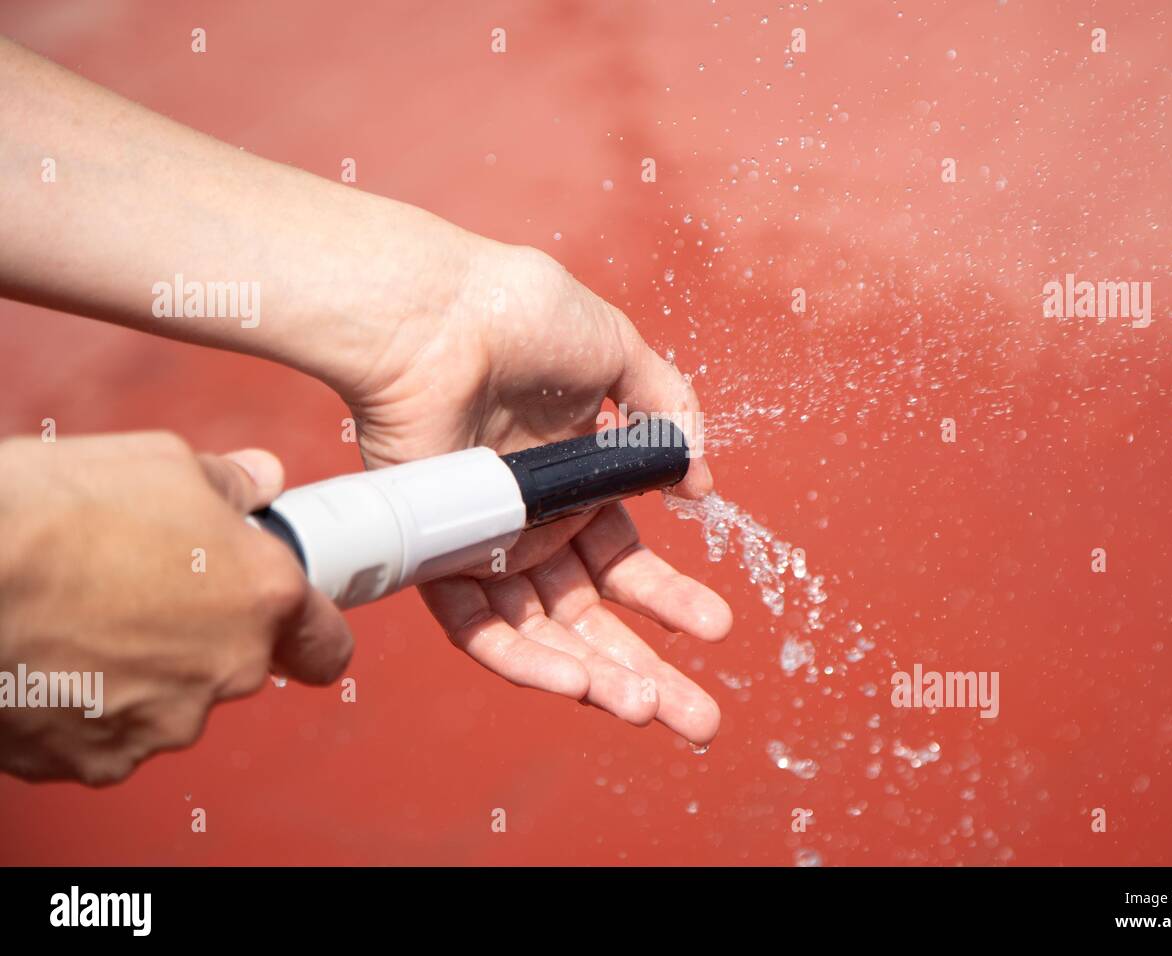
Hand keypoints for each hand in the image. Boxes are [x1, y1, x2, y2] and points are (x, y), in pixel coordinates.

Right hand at [0, 433, 351, 784]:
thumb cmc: (56, 512)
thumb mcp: (163, 462)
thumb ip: (231, 484)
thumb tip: (261, 481)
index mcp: (263, 597)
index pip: (327, 644)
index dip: (309, 628)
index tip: (289, 619)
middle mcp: (229, 670)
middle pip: (240, 666)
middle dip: (207, 634)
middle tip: (146, 589)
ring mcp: (165, 724)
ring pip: (174, 702)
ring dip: (146, 672)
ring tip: (86, 619)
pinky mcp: (99, 759)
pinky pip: (111, 736)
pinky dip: (91, 708)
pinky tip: (56, 660)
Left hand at [333, 238, 732, 744]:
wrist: (439, 315)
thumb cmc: (524, 319)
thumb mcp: (619, 352)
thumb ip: (670, 411)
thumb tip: (702, 483)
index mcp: (579, 484)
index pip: (627, 563)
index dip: (671, 600)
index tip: (717, 627)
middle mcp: (537, 524)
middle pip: (595, 616)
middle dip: (649, 670)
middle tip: (700, 719)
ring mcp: (490, 544)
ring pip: (548, 633)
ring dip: (598, 678)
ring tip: (649, 711)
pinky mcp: (442, 555)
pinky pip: (484, 626)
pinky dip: (527, 661)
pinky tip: (576, 684)